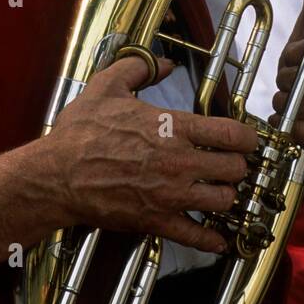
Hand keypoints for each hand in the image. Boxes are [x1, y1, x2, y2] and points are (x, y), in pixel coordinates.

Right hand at [42, 54, 257, 251]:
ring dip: (225, 197)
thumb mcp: (107, 86)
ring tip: (218, 192)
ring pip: (223, 201)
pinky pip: (197, 237)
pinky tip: (218, 239)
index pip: (232, 134)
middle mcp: (179, 161)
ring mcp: (170, 195)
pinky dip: (212, 240)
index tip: (245, 140)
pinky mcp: (156, 221)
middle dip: (237, 166)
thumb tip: (165, 63)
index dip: (247, 137)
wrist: (56, 175)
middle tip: (230, 165)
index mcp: (173, 127)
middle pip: (235, 169)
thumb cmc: (80, 133)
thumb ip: (139, 68)